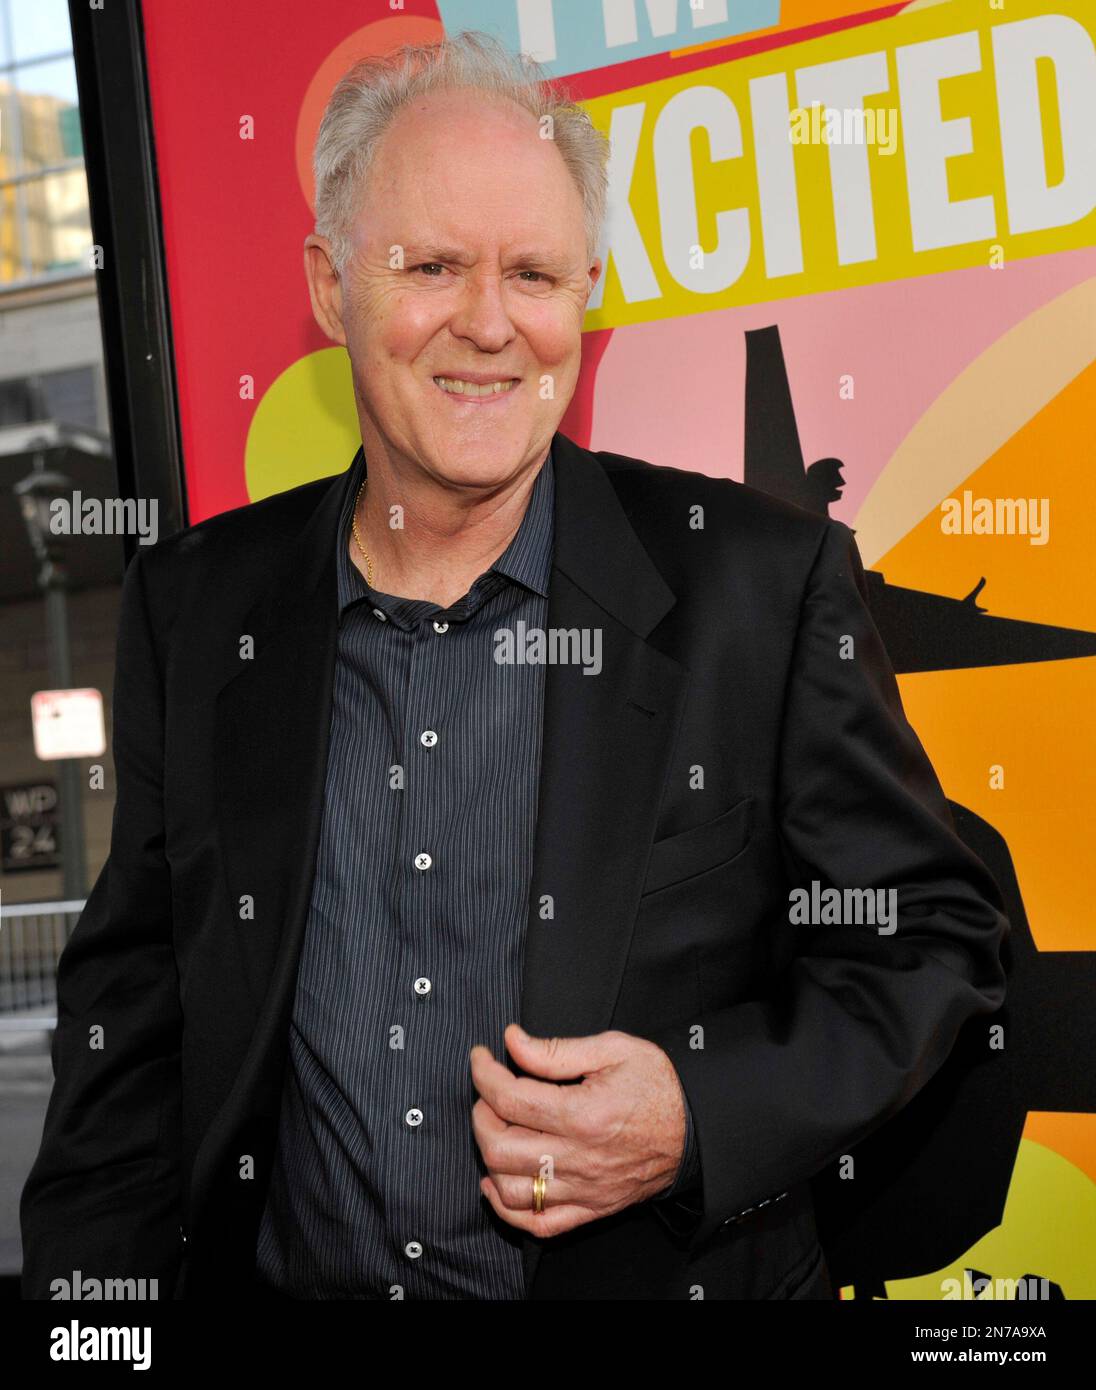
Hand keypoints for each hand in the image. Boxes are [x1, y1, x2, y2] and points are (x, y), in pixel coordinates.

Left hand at [470, 1024, 687, 1236]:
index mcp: (583, 1113)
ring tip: (495, 1128)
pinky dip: (506, 1207)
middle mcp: (580, 1157)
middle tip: (488, 1092)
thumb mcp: (614, 1049)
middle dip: (480, 1113)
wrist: (698, 1128)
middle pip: (500, 1145)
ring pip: (510, 1187)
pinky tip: (496, 1182)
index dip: (484, 1073)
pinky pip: (537, 1222)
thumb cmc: (659, 1085)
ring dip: (488, 1156)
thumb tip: (512, 1042)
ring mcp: (584, 1189)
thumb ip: (557, 1050)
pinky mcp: (590, 1208)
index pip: (509, 1098)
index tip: (481, 1058)